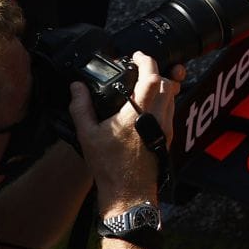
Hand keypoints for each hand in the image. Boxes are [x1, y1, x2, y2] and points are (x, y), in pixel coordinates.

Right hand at [70, 53, 178, 215]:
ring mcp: (167, 127)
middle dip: (155, 72)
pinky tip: (145, 107)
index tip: (137, 56)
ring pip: (172, 97)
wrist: (128, 192)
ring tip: (141, 86)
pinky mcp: (168, 136)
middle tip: (139, 70)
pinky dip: (162, 101)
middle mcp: (159, 117)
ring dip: (161, 86)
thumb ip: (81, 107)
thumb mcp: (87, 135)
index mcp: (139, 113)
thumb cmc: (109, 166)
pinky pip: (171, 110)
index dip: (147, 61)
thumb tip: (76, 87)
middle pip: (168, 83)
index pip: (153, 77)